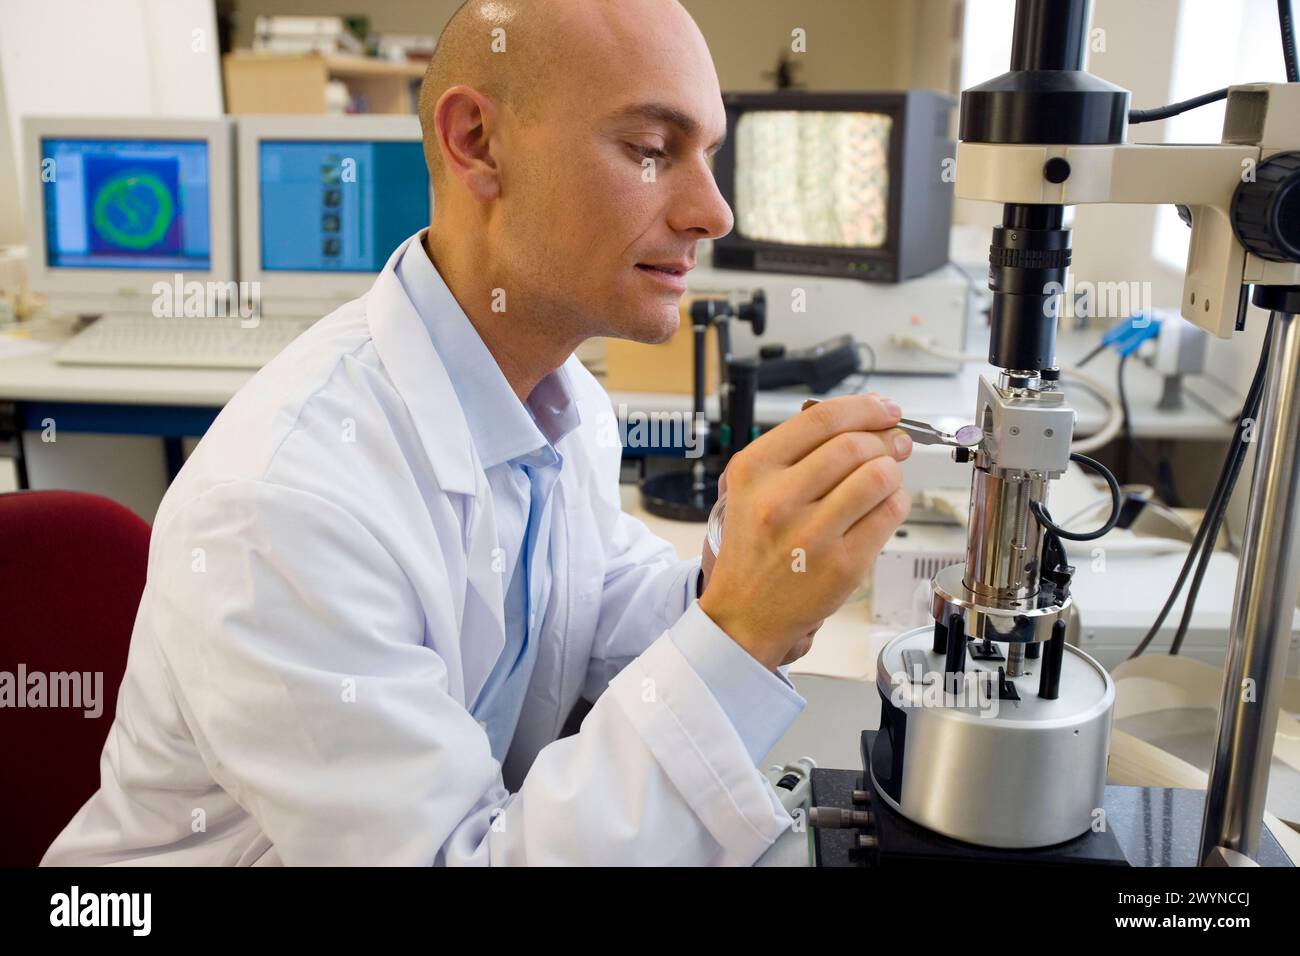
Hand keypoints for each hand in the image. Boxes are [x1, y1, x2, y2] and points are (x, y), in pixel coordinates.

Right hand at [698, 394, 912, 670]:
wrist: (744, 612)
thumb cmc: (755, 547)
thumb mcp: (752, 488)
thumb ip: (797, 452)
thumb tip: (863, 422)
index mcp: (754, 470)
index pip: (821, 419)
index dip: (864, 407)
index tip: (885, 409)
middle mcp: (779, 498)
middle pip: (855, 444)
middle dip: (886, 438)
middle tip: (895, 443)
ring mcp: (812, 533)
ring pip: (878, 476)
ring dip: (892, 470)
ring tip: (886, 477)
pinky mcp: (842, 564)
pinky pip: (889, 513)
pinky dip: (896, 502)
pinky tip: (884, 506)